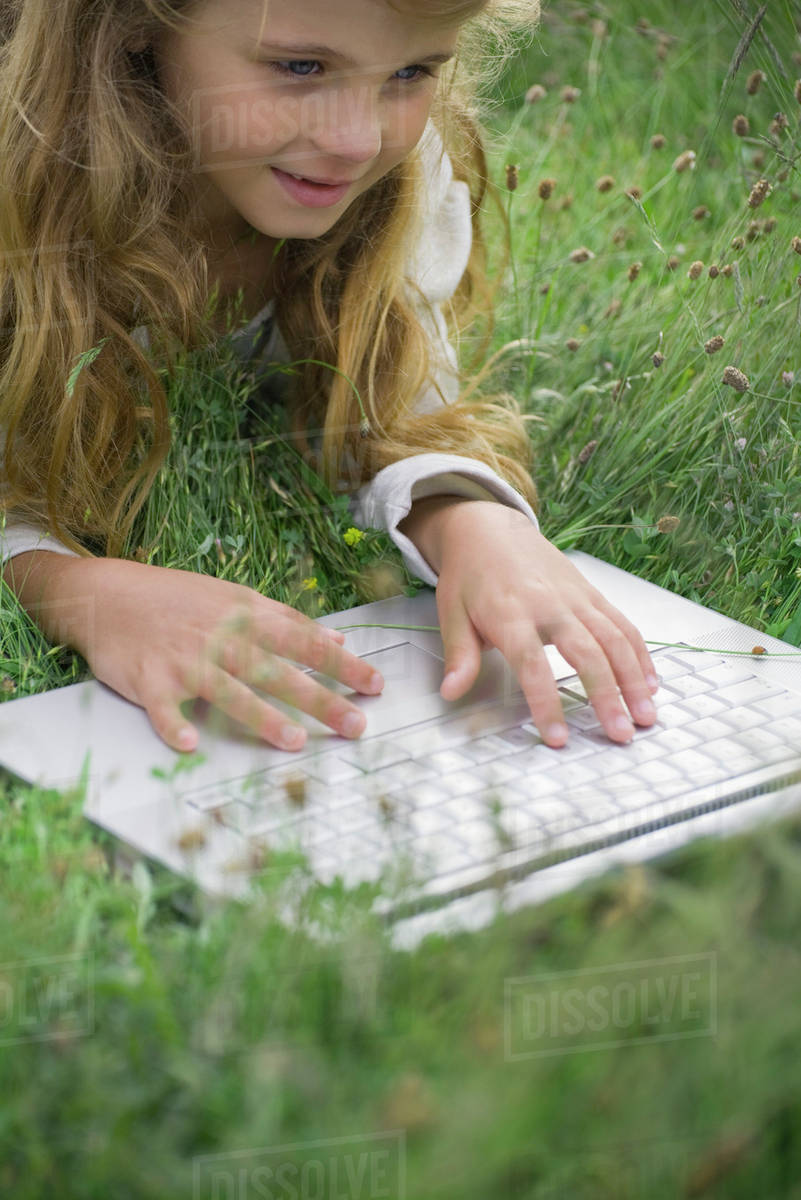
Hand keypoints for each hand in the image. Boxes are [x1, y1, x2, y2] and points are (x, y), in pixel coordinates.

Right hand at [62, 558, 383, 752]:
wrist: (108, 594)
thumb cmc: (178, 599)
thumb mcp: (237, 599)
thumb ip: (287, 620)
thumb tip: (337, 637)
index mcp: (247, 617)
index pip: (305, 642)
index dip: (343, 664)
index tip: (375, 686)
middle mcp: (222, 638)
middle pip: (278, 671)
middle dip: (319, 698)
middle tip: (354, 724)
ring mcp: (185, 659)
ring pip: (229, 689)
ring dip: (260, 715)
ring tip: (292, 742)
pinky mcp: (150, 679)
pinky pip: (164, 706)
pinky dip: (174, 723)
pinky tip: (189, 743)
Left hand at [431, 504, 659, 746]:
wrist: (490, 528)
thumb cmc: (470, 576)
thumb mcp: (452, 614)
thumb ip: (459, 656)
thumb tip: (452, 692)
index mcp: (511, 613)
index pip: (532, 665)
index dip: (546, 701)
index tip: (558, 737)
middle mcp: (550, 605)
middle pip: (587, 653)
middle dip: (606, 696)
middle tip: (621, 734)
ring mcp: (576, 598)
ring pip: (615, 640)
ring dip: (634, 680)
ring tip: (645, 715)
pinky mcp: (592, 594)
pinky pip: (623, 625)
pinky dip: (640, 654)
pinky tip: (650, 683)